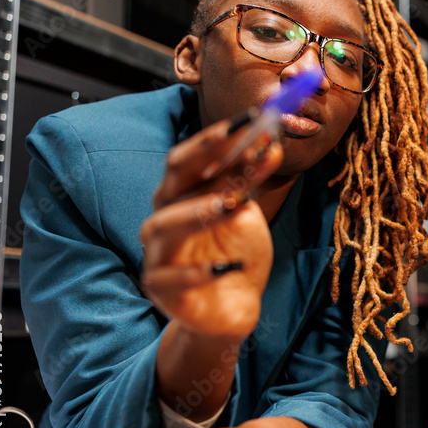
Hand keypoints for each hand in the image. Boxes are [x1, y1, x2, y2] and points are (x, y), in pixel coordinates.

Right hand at [140, 118, 281, 339]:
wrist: (230, 308)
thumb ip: (249, 181)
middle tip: (243, 141)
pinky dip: (201, 272)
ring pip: (166, 225)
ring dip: (201, 210)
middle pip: (174, 179)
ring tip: (235, 202)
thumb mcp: (246, 213)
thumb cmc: (233, 254)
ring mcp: (157, 254)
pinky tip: (231, 266)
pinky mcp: (161, 289)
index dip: (217, 137)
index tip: (252, 118)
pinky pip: (173, 278)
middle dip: (207, 157)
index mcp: (181, 195)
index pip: (190, 157)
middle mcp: (163, 217)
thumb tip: (270, 141)